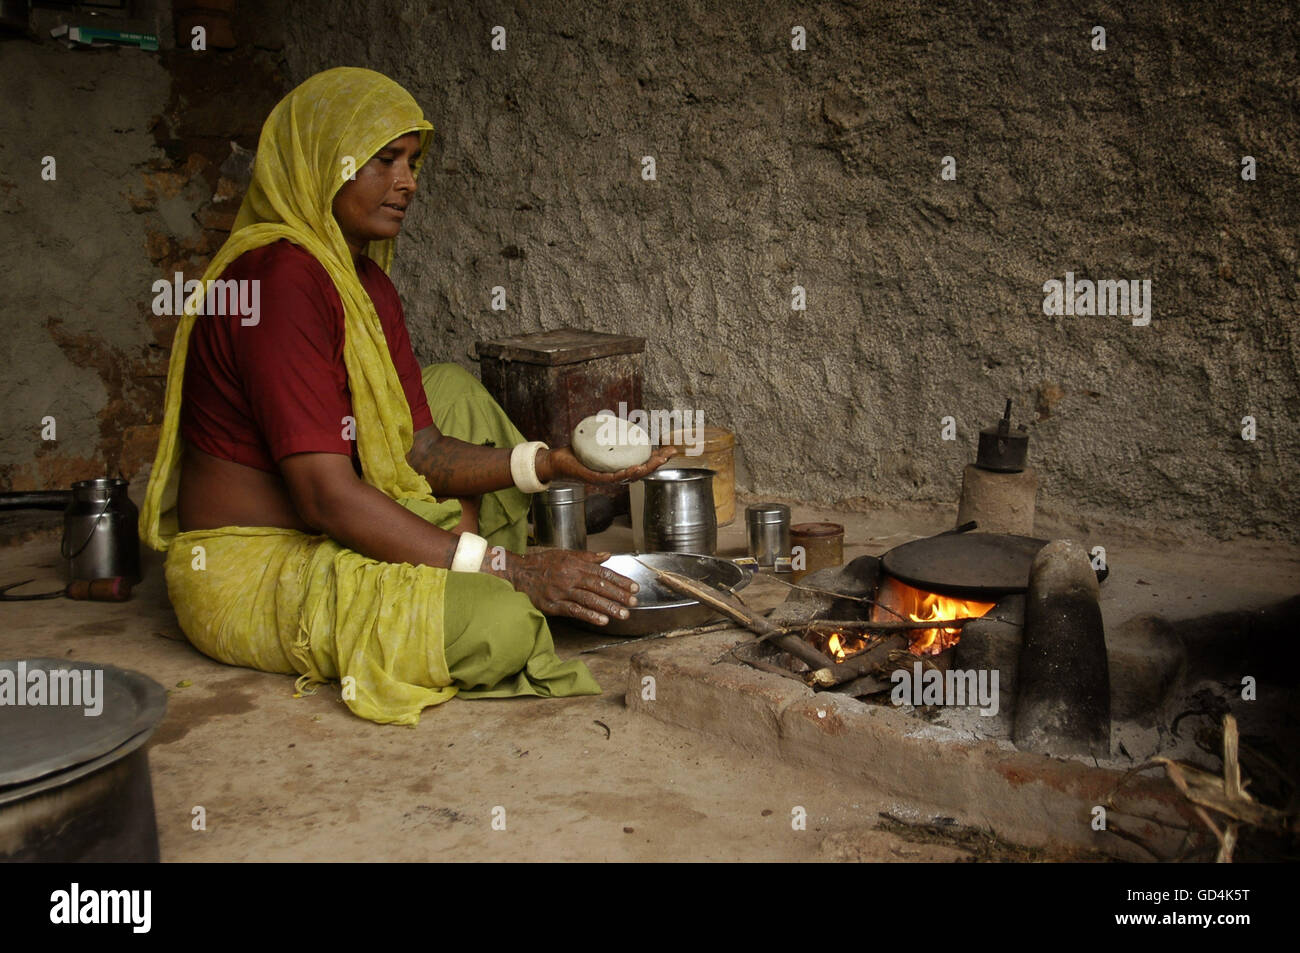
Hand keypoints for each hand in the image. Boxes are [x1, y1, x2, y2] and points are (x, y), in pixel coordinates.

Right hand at [498, 549, 640, 625]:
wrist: (517, 574)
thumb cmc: (541, 564)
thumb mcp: (564, 554)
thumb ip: (587, 557)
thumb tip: (607, 555)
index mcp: (575, 563)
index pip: (603, 572)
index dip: (620, 580)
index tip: (634, 587)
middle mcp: (570, 576)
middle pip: (599, 586)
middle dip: (619, 594)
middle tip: (634, 602)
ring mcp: (562, 591)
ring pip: (590, 599)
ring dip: (609, 607)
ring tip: (624, 613)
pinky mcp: (554, 605)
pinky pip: (575, 611)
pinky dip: (589, 616)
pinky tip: (602, 620)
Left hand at [538, 445, 676, 485]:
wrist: (557, 462)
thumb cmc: (577, 453)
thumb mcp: (598, 441)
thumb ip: (610, 434)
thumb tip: (621, 419)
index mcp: (618, 467)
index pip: (643, 462)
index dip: (658, 457)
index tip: (672, 450)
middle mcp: (615, 475)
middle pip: (642, 471)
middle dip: (657, 463)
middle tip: (669, 454)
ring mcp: (606, 478)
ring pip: (631, 475)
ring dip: (646, 469)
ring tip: (657, 461)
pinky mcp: (595, 478)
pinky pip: (613, 477)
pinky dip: (625, 473)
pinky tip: (634, 468)